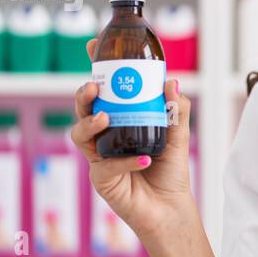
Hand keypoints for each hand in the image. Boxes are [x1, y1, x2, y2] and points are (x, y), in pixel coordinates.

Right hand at [71, 38, 195, 241]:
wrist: (170, 209)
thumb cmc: (170, 173)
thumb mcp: (178, 137)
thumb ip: (177, 111)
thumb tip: (172, 82)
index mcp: (119, 121)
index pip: (102, 91)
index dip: (95, 69)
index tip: (94, 47)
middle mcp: (104, 137)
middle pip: (82, 109)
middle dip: (83, 95)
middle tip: (93, 86)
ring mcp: (99, 158)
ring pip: (80, 135)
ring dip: (90, 123)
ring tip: (105, 119)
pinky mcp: (102, 179)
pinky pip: (105, 166)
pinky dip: (125, 161)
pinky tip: (143, 159)